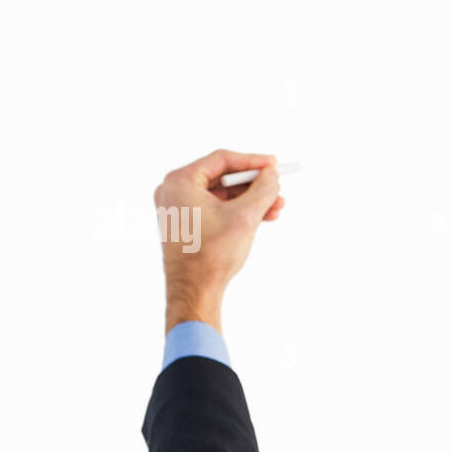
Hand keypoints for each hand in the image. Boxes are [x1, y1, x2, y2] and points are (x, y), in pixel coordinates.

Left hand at [154, 149, 284, 332]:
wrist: (195, 290)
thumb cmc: (211, 255)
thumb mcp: (245, 217)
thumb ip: (262, 190)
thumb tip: (272, 175)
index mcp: (180, 181)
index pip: (222, 160)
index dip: (252, 161)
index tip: (274, 165)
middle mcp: (174, 191)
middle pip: (223, 178)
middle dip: (254, 185)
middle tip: (277, 188)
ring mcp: (179, 208)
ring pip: (222, 195)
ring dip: (250, 200)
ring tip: (276, 207)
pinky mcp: (187, 224)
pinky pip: (216, 209)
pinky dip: (238, 212)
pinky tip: (262, 217)